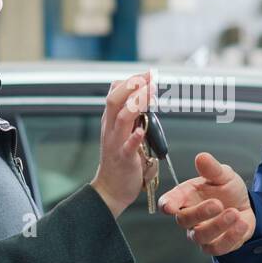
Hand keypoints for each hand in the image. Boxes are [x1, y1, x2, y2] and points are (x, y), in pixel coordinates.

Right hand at [90, 73, 157, 217]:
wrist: (111, 189)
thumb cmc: (120, 161)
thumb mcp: (122, 133)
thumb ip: (130, 117)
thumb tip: (143, 99)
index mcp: (111, 121)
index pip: (115, 93)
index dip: (131, 80)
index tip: (148, 74)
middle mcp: (110, 129)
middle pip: (114, 99)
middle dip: (132, 85)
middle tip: (148, 77)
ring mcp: (115, 143)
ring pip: (121, 118)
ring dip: (137, 103)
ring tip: (150, 93)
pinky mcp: (123, 159)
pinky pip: (127, 147)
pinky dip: (134, 137)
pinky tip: (141, 130)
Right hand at [157, 152, 256, 255]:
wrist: (245, 206)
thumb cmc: (226, 190)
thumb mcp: (223, 175)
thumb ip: (212, 168)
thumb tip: (201, 157)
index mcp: (185, 197)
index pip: (168, 202)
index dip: (166, 204)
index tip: (169, 206)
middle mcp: (190, 218)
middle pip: (183, 220)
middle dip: (200, 213)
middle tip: (217, 204)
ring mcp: (201, 234)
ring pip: (200, 237)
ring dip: (218, 226)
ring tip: (234, 213)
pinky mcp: (215, 246)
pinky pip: (218, 248)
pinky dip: (230, 237)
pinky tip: (241, 224)